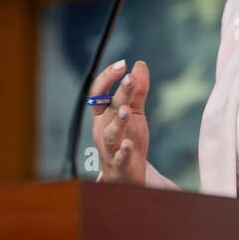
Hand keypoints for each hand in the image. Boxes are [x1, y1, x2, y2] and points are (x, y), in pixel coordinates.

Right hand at [89, 59, 151, 184]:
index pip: (99, 93)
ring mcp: (111, 148)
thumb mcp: (135, 113)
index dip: (108, 77)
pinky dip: (123, 151)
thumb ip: (137, 90)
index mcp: (104, 115)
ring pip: (110, 133)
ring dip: (118, 121)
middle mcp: (103, 130)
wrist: (126, 175)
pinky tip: (129, 144)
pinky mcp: (121, 164)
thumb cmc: (128, 139)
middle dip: (119, 93)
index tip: (122, 64)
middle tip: (129, 78)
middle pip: (109, 109)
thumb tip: (139, 64)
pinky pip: (120, 157)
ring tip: (126, 110)